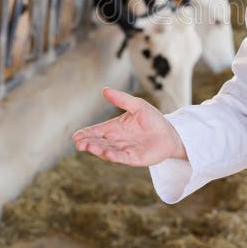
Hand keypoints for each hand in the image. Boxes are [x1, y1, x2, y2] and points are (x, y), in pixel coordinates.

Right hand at [72, 87, 186, 165]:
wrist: (170, 133)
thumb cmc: (153, 119)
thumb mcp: (137, 105)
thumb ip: (121, 99)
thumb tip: (104, 89)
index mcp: (113, 128)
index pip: (96, 131)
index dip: (86, 134)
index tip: (76, 136)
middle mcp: (116, 140)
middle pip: (98, 142)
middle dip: (88, 143)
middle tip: (79, 143)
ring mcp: (124, 150)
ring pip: (107, 151)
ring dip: (98, 149)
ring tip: (89, 147)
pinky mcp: (134, 158)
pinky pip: (121, 157)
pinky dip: (113, 156)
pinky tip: (106, 153)